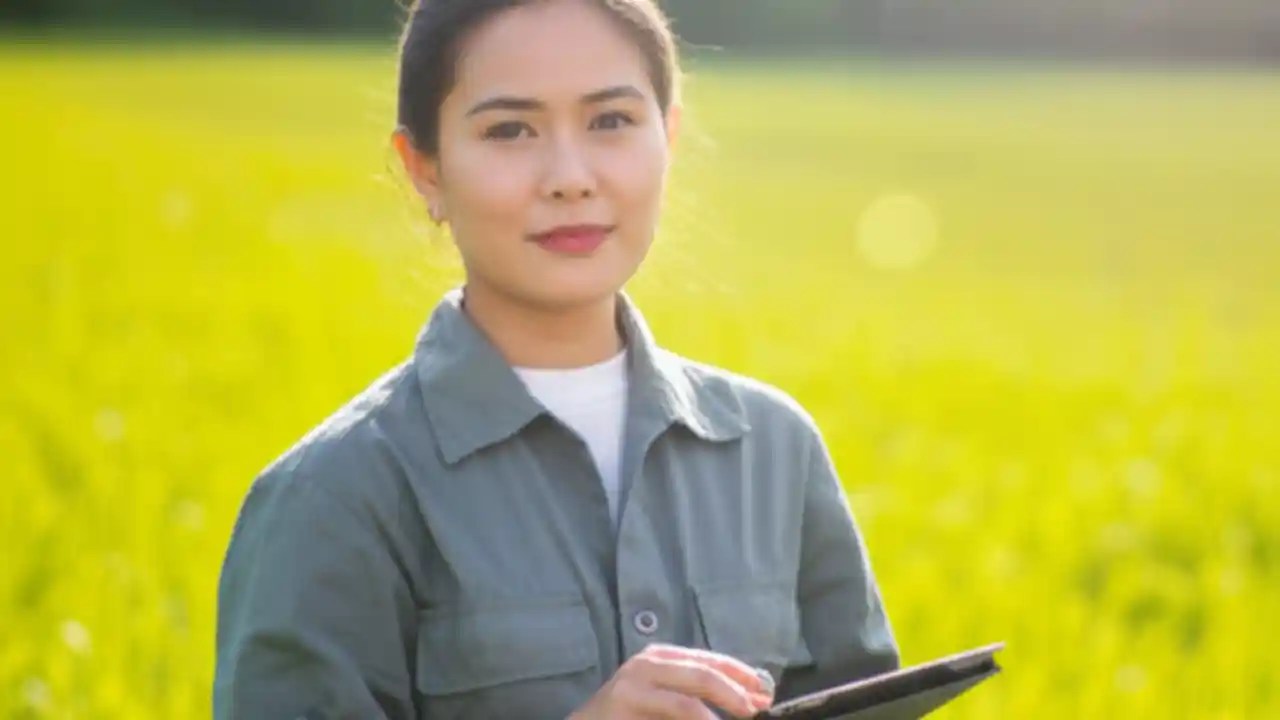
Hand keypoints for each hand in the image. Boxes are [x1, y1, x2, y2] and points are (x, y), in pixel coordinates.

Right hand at [569, 643, 774, 718]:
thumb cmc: (631, 714)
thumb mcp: (666, 695)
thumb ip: (697, 692)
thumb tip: (751, 699)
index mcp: (663, 656)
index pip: (712, 660)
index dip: (742, 676)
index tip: (766, 694)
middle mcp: (648, 663)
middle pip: (703, 675)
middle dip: (736, 695)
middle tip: (757, 712)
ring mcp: (633, 684)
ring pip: (687, 703)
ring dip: (717, 717)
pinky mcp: (623, 704)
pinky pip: (671, 716)